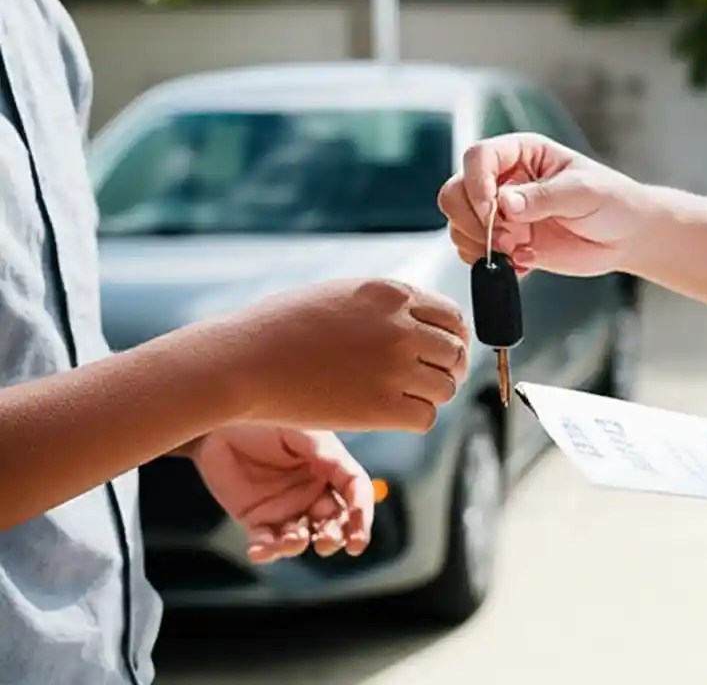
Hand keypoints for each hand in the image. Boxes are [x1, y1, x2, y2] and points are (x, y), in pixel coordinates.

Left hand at [187, 426, 374, 562]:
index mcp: (330, 468)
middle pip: (334, 522)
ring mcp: (285, 508)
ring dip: (300, 545)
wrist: (217, 422)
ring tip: (291, 541)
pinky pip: (266, 543)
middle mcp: (312, 491)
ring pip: (302, 538)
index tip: (357, 541)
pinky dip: (266, 552)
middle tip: (325, 542)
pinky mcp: (256, 520)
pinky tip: (259, 551)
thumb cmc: (262, 417)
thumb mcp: (300, 429)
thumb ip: (324, 452)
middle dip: (333, 537)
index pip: (356, 494)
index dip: (362, 517)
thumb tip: (348, 478)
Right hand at [209, 279, 467, 431]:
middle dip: (449, 369)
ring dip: (432, 396)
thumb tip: (422, 325)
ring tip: (406, 397)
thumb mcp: (341, 295)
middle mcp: (402, 327)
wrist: (244, 361)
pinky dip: (415, 419)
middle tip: (432, 381)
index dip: (452, 338)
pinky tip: (392, 414)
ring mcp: (395, 367)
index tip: (441, 353)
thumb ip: (386, 306)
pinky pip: (426, 418)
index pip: (453, 317)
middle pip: (457, 353)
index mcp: (393, 294)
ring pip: (446, 388)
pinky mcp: (382, 407)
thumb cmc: (283, 328)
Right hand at [438, 133, 651, 275]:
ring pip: (459, 225)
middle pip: (456, 192)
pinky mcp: (507, 243)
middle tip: (504, 238)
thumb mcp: (582, 191)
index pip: (478, 157)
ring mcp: (503, 214)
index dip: (477, 184)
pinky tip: (521, 262)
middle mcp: (505, 180)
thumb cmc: (612, 200)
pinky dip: (489, 263)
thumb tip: (505, 204)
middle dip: (472, 219)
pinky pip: (476, 253)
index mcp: (521, 153)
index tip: (493, 210)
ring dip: (478, 244)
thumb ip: (543, 197)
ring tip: (515, 251)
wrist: (626, 236)